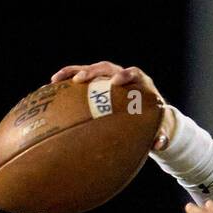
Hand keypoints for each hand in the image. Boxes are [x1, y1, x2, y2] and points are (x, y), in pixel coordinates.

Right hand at [51, 61, 174, 149]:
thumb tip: (159, 145)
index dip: (124, 75)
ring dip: (73, 72)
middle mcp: (122, 76)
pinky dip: (67, 80)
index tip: (115, 82)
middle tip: (80, 80)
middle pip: (107, 67)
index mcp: (140, 82)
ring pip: (90, 69)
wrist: (146, 115)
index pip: (133, 73)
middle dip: (93, 72)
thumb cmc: (153, 121)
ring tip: (56, 80)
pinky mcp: (97, 83)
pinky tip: (52, 87)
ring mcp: (108, 78)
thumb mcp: (157, 129)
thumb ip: (160, 136)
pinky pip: (80, 78)